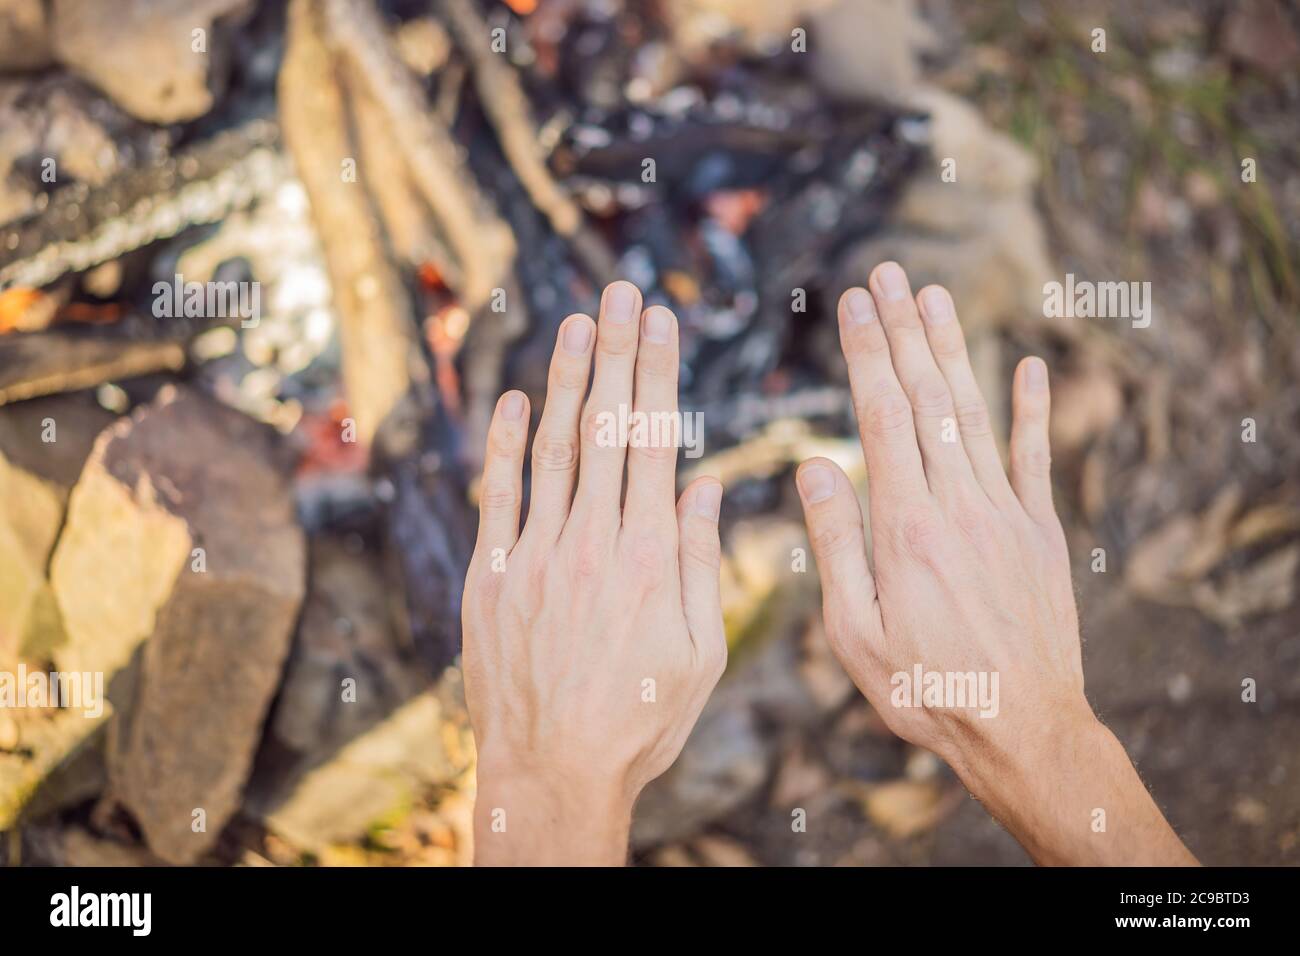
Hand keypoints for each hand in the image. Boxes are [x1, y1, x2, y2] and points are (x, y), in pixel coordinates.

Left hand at [462, 281, 726, 865]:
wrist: (552, 773)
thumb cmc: (638, 721)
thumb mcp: (698, 653)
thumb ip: (699, 564)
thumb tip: (706, 486)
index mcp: (650, 558)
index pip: (656, 442)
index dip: (657, 373)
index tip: (661, 320)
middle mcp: (592, 543)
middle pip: (607, 430)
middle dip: (616, 353)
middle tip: (620, 291)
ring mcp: (536, 556)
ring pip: (554, 449)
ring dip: (566, 381)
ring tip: (577, 322)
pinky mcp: (492, 578)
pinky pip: (499, 497)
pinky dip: (505, 445)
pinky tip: (515, 400)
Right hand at [796, 262, 1195, 864]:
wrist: (1024, 728)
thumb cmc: (925, 690)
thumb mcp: (853, 633)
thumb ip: (835, 543)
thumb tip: (814, 465)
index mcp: (905, 528)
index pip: (883, 418)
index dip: (867, 354)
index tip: (852, 304)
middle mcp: (959, 506)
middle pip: (928, 399)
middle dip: (902, 331)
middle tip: (886, 274)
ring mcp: (1006, 515)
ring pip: (974, 414)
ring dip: (952, 350)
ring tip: (933, 295)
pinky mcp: (1041, 533)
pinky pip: (1035, 457)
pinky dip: (1031, 409)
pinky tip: (1027, 365)